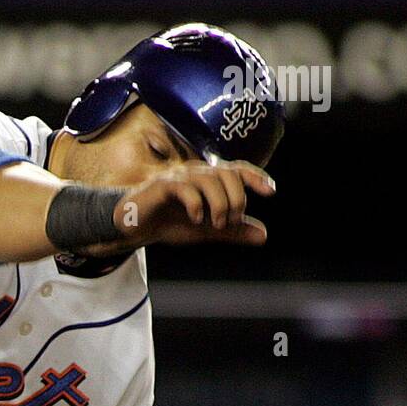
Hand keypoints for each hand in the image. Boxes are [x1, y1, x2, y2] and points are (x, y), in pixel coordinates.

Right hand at [111, 161, 274, 249]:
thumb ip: (234, 231)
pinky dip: (196, 204)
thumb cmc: (170, 223)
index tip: (270, 191)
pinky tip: (196, 220)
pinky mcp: (162, 186)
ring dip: (219, 204)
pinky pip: (185, 187)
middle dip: (236, 199)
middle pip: (227, 173)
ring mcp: (179, 177)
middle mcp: (197, 172)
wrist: (136, 227)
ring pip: (209, 179)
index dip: (256, 177)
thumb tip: (264, 236)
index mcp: (209, 179)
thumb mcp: (207, 230)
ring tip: (215, 224)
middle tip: (230, 222)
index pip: (238, 170)